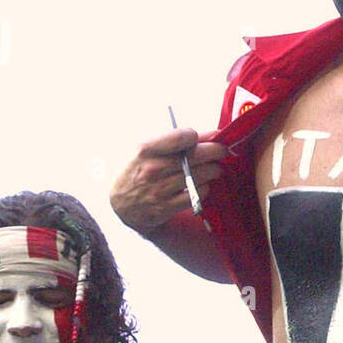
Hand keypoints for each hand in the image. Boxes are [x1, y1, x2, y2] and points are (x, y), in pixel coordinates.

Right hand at [110, 127, 228, 235]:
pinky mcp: (167, 207)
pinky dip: (205, 188)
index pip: (183, 136)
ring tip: (214, 168)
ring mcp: (160, 189)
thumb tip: (209, 134)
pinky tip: (203, 184)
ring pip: (201, 175)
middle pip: (197, 155)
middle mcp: (153, 168)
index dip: (199, 136)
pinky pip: (197, 194)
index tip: (202, 139)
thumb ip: (174, 141)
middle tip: (221, 150)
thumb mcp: (147, 150)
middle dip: (216, 150)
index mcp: (146, 149)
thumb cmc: (138, 170)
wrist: (121, 204)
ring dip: (213, 170)